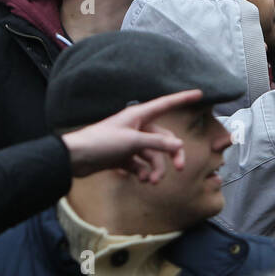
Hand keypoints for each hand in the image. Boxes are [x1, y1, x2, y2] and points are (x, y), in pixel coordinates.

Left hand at [61, 89, 202, 180]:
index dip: (182, 98)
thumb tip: (178, 145)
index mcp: (139, 116)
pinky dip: (142, 172)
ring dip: (155, 169)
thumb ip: (157, 143)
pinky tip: (139, 180)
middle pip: (164, 138)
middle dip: (171, 155)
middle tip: (179, 169)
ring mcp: (130, 143)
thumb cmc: (102, 142)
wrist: (75, 158)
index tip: (199, 93)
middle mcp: (137, 128)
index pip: (166, 104)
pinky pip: (140, 165)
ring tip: (151, 182)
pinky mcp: (122, 157)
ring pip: (152, 155)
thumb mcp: (133, 141)